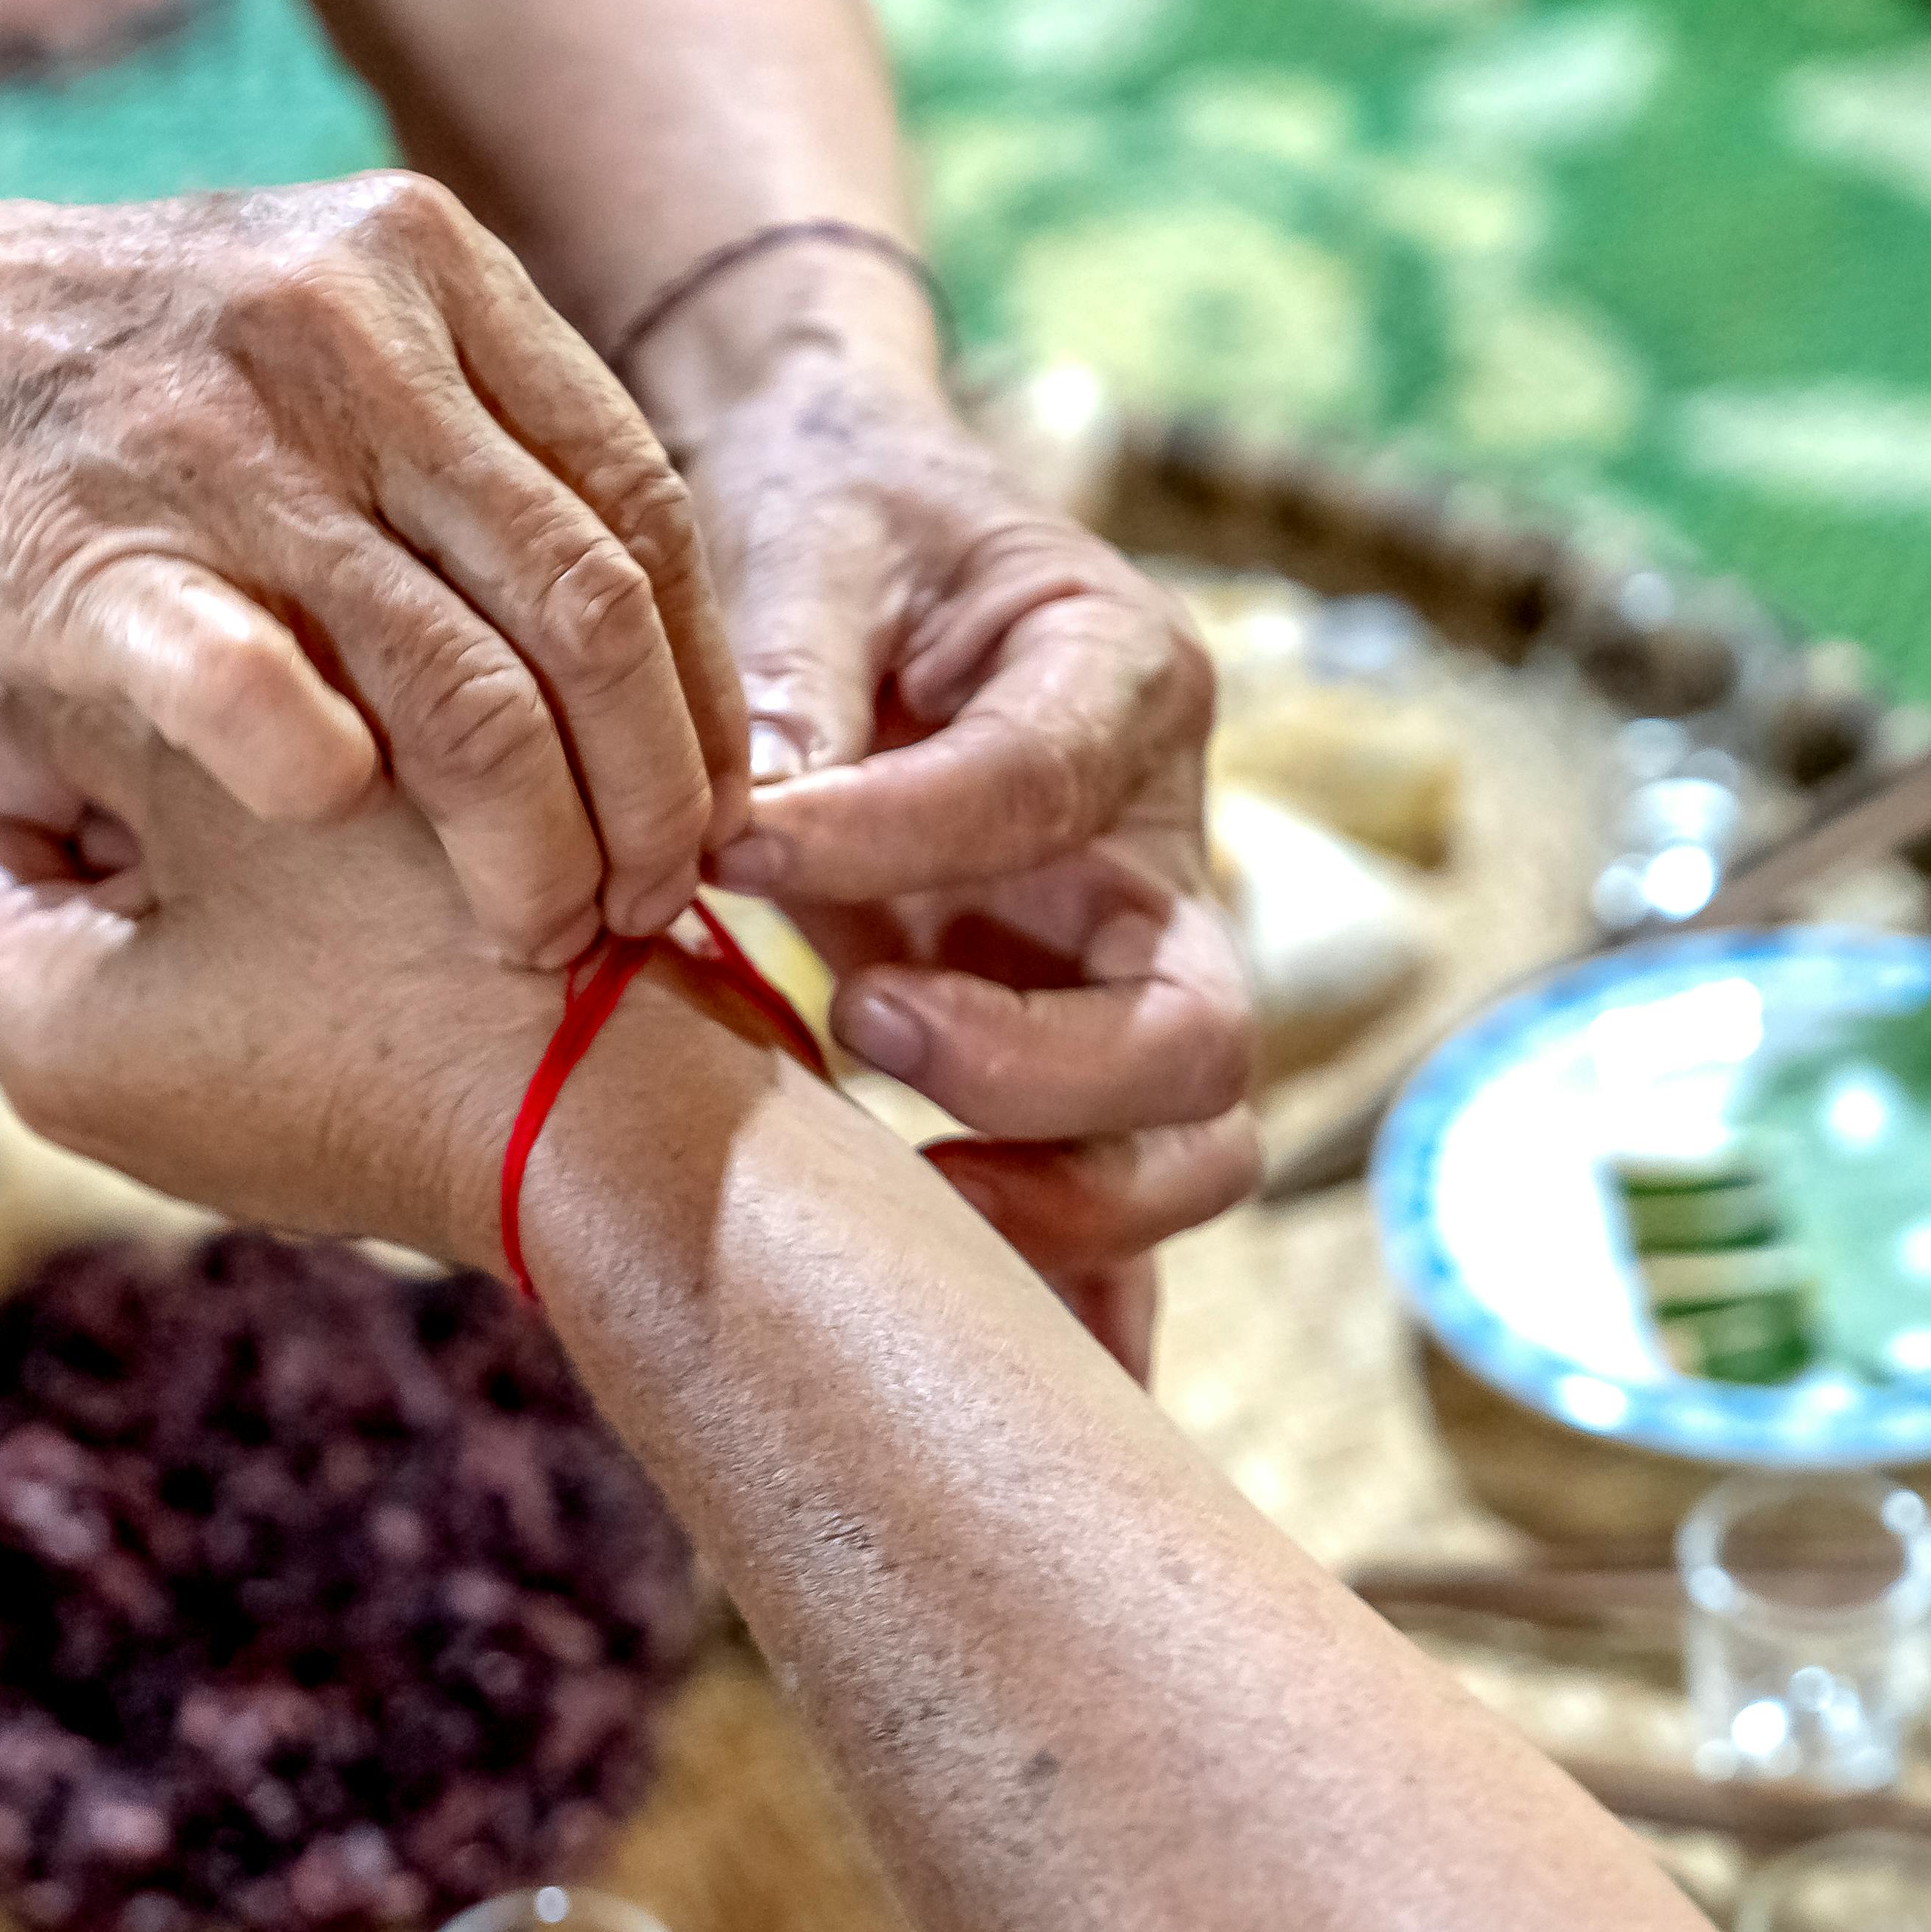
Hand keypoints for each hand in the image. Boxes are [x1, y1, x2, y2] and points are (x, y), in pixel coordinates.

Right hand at [0, 161, 743, 963]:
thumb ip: (446, 425)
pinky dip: (337, 799)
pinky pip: (272, 705)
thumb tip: (614, 609)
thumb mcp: (293, 324)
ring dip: (531, 850)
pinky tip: (355, 859)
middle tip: (647, 909)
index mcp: (421, 266)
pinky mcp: (97, 557)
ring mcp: (224, 444)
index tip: (709, 803)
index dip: (701, 681)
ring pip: (472, 692)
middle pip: (591, 608)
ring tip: (542, 940)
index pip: (643, 502)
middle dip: (649, 794)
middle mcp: (348, 334)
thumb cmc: (73, 373)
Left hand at [0, 696, 661, 1262]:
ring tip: (329, 696)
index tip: (114, 632)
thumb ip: (122, 692)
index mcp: (42, 1031)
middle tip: (227, 639)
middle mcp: (113, 1088)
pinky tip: (406, 777)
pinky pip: (285, 946)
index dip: (11, 718)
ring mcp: (228, 1100)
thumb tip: (46, 607)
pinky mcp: (333, 1095)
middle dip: (145, 747)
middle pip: (69, 864)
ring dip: (250, 795)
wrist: (633, 1127)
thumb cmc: (421, 959)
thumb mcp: (243, 782)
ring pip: (192, 893)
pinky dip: (320, 862)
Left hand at [686, 366, 1253, 1364]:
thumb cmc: (838, 521)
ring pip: (1186, 1144)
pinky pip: (1116, 1220)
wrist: (860, 533)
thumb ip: (786, 670)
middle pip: (1193, 1023)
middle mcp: (1163, 847)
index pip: (1041, 780)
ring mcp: (1131, 972)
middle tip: (865, 1025)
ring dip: (1064, 1198)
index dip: (896, 831)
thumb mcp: (803, 538)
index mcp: (1123, 676)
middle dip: (1041, 1065)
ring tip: (900, 1181)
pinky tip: (1012, 1409)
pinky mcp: (1070, 1058)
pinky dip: (1084, 1318)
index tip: (737, 845)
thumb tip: (750, 811)